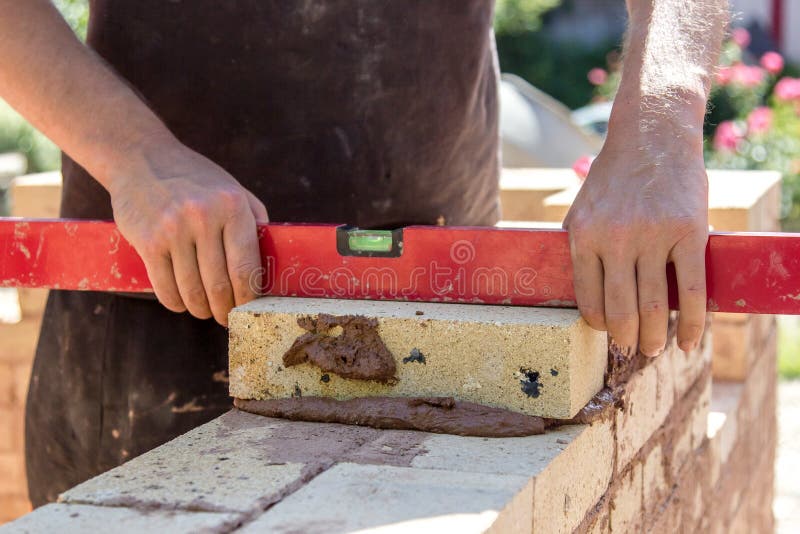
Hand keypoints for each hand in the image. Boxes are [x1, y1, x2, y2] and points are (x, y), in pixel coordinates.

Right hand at [108, 137, 267, 325]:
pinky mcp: (147, 241)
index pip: (247, 267)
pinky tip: (182, 302)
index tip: (249, 309)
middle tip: (226, 318)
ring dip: (200, 309)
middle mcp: (204, 217)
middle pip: (220, 285)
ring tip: (205, 311)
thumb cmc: (195, 179)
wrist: (141, 158)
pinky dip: (175, 303)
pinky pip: (164, 287)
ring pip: (192, 291)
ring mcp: (173, 230)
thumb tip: (271, 260)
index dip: (249, 297)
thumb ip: (254, 220)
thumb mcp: (232, 189)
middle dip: (226, 310)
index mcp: (232, 206)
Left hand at [563, 134, 708, 355]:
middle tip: (631, 350)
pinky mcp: (689, 231)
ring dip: (655, 337)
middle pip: (621, 308)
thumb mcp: (581, 206)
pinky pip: (692, 289)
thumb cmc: (614, 176)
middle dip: (626, 339)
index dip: (598, 324)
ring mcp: (653, 235)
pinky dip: (692, 322)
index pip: (588, 298)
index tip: (608, 333)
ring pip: (655, 304)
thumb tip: (569, 281)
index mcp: (584, 235)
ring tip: (655, 350)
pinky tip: (688, 340)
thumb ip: (576, 242)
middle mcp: (615, 238)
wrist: (652, 136)